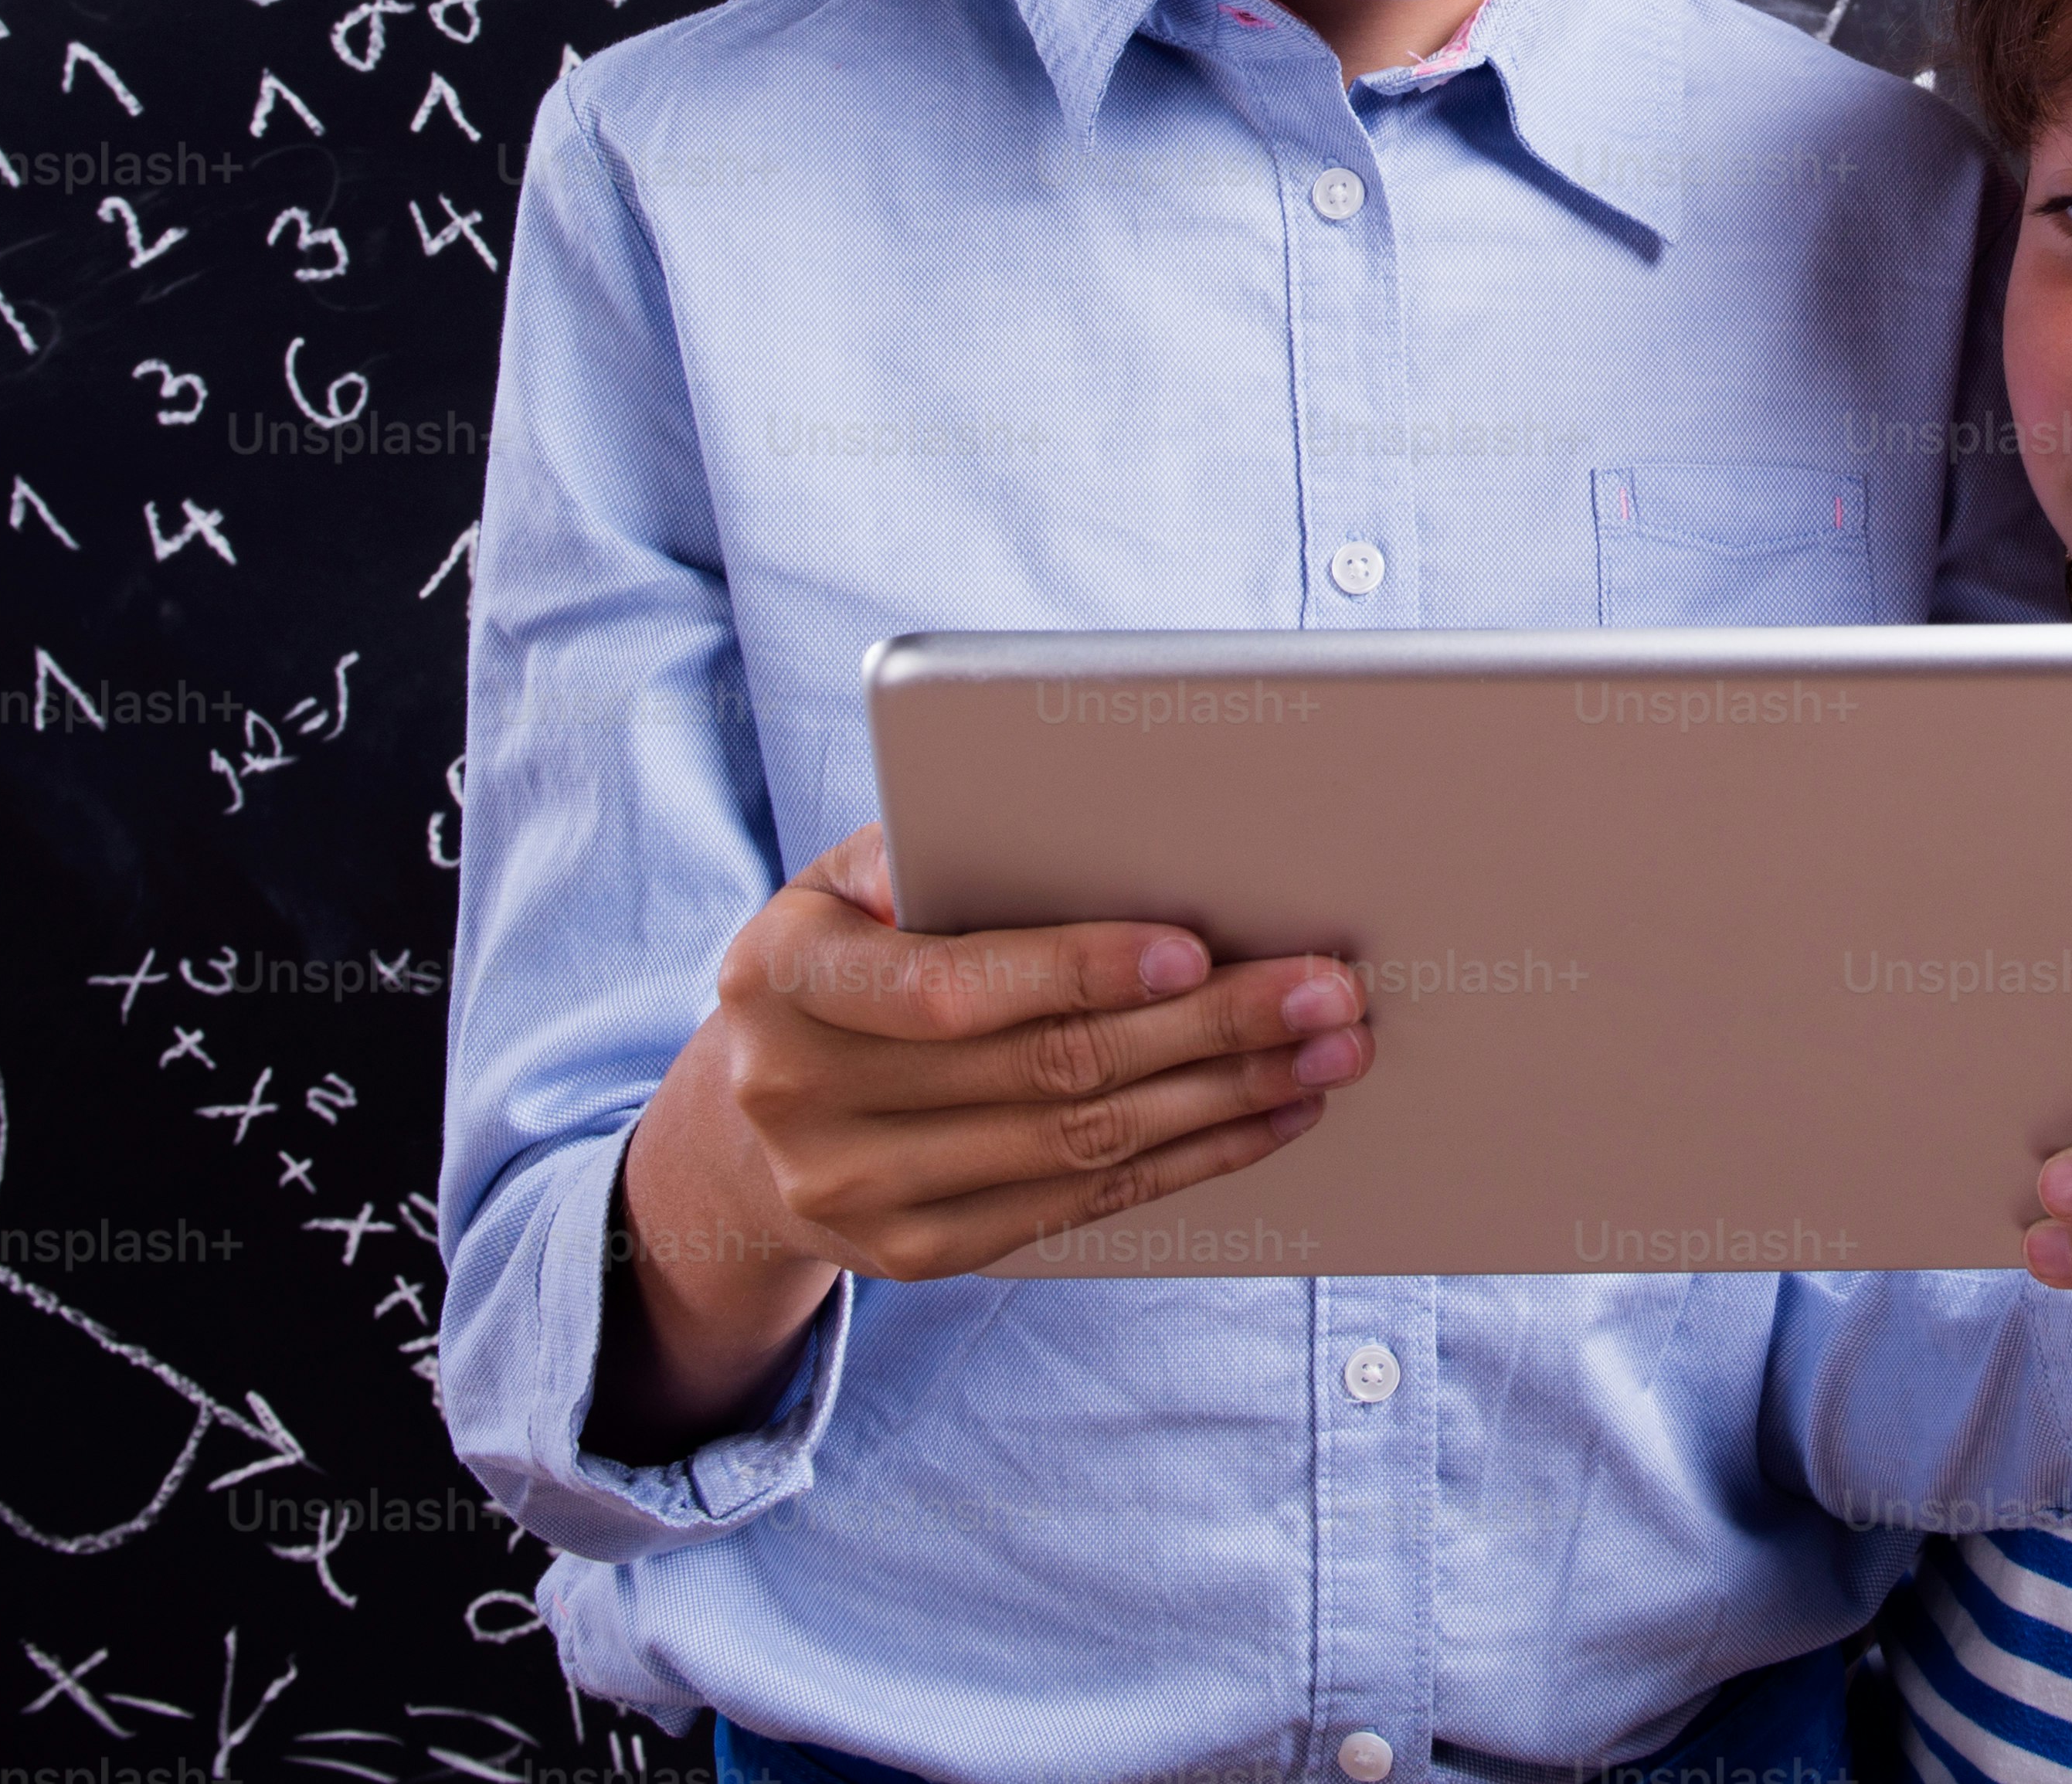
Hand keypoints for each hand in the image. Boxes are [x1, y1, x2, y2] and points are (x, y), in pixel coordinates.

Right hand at [592, 825, 1365, 1453]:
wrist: (743, 1126)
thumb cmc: (840, 959)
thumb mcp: (842, 885)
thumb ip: (929, 846)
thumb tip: (1087, 818)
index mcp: (782, 977)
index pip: (948, 987)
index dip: (1074, 970)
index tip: (1193, 950)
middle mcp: (804, 1096)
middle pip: (1046, 1068)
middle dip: (1207, 1027)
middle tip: (1324, 988)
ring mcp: (857, 1193)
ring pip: (1081, 1145)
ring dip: (1226, 1096)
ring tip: (1328, 1050)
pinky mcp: (918, 1253)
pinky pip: (1081, 1206)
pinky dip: (1192, 1158)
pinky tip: (1270, 1116)